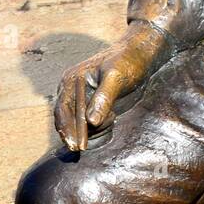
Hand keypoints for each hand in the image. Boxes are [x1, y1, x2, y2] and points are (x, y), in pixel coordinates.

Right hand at [53, 23, 167, 151]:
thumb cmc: (128, 61)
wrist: (141, 54)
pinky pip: (91, 124)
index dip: (66, 129)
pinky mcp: (93, 105)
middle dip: (76, 134)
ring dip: (93, 129)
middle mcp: (72, 91)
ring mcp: (82, 99)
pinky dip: (100, 127)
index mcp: (71, 80)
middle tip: (83, 149)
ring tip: (113, 116)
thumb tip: (91, 122)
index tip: (75, 146)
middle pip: (65, 119)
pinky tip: (114, 117)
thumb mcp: (117, 77)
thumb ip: (104, 98)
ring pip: (79, 125)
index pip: (62, 109)